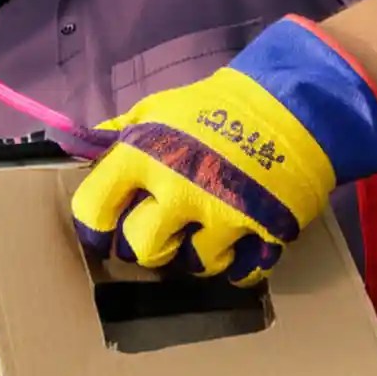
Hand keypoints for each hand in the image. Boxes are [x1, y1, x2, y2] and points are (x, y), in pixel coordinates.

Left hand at [72, 15, 376, 286]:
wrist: (296, 103)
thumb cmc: (216, 107)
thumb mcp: (158, 109)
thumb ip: (119, 136)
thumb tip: (80, 151)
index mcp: (143, 154)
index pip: (93, 208)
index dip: (93, 227)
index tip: (101, 234)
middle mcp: (179, 187)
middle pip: (141, 249)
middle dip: (149, 245)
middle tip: (163, 231)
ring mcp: (223, 212)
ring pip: (192, 267)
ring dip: (195, 256)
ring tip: (204, 232)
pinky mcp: (265, 230)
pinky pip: (240, 272)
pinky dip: (239, 264)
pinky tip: (238, 243)